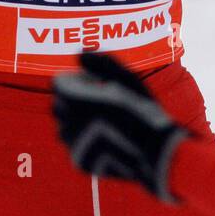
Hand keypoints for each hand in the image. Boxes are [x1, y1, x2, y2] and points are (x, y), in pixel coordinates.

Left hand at [52, 52, 191, 201]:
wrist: (156, 152)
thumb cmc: (143, 111)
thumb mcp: (127, 79)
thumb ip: (101, 63)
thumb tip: (80, 53)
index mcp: (77, 100)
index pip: (60, 83)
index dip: (78, 80)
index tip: (99, 84)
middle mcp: (69, 123)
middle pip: (59, 105)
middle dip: (75, 101)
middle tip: (104, 102)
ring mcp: (73, 145)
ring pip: (64, 127)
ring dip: (78, 121)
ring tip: (107, 121)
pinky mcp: (80, 162)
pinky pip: (74, 146)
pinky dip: (86, 140)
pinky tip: (109, 139)